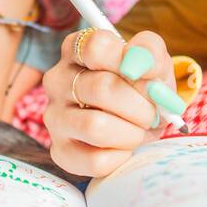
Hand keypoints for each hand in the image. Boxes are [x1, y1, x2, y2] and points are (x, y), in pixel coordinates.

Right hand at [42, 28, 182, 177]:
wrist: (141, 124)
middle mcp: (57, 80)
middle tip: (152, 113)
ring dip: (131, 133)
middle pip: (101, 88)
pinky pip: (95, 160)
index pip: (96, 47)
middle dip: (139, 105)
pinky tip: (124, 148)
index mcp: (76, 50)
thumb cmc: (142, 88)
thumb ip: (149, 52)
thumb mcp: (152, 62)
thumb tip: (138, 63)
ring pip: (95, 127)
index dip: (130, 62)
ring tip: (139, 131)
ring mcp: (55, 117)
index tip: (149, 77)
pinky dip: (121, 156)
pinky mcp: (60, 151)